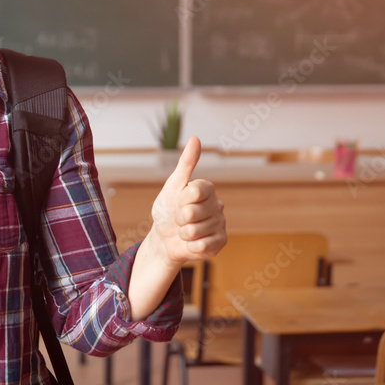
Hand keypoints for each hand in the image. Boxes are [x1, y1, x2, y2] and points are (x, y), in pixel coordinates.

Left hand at [147, 136, 226, 267]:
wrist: (164, 238)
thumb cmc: (168, 209)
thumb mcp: (173, 185)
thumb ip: (186, 163)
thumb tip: (195, 138)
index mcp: (207, 188)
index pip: (194, 192)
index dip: (180, 199)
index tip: (178, 201)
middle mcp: (217, 205)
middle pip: (192, 213)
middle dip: (179, 218)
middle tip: (179, 219)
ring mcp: (220, 224)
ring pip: (195, 231)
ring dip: (183, 234)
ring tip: (184, 231)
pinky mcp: (220, 242)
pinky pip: (203, 246)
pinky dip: (190, 246)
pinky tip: (192, 242)